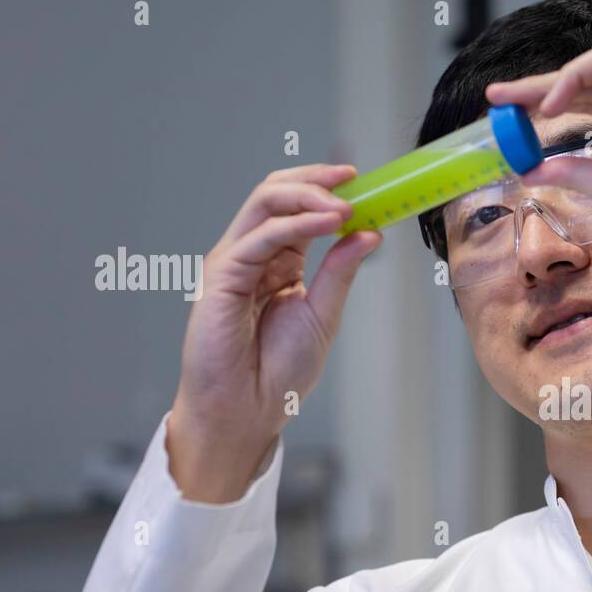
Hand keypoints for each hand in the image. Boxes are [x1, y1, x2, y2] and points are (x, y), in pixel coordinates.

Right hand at [168, 164, 380, 502]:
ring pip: (264, 203)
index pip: (298, 208)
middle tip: (352, 180)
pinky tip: (329, 224)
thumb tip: (369, 234)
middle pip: (276, 194)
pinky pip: (259, 237)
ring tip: (344, 206)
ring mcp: (235, 262)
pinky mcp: (222, 276)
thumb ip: (340, 272)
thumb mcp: (322, 314)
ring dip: (308, 196)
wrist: (248, 411)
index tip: (363, 183)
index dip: (326, 189)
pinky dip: (296, 224)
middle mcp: (254, 255)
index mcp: (279, 262)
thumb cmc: (277, 373)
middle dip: (315, 180)